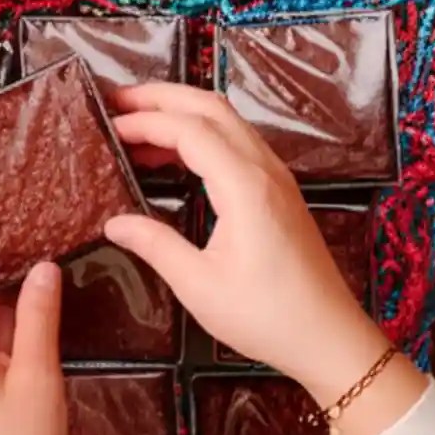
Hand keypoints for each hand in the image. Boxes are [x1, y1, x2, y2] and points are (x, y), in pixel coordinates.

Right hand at [105, 84, 396, 402]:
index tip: (107, 126)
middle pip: (211, 107)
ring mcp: (276, 177)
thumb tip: (114, 222)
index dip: (145, 121)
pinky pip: (237, 143)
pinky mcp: (279, 191)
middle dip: (162, 97)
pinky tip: (173, 156)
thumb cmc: (265, 317)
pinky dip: (201, 135)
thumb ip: (155, 245)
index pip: (189, 130)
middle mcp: (264, 169)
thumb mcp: (199, 286)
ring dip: (182, 113)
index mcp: (245, 186)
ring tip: (136, 124)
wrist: (327, 336)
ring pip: (227, 121)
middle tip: (116, 101)